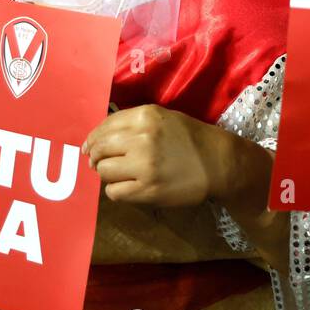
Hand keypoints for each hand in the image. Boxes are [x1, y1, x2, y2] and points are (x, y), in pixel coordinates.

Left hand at [82, 104, 226, 206]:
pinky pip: (114, 192)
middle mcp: (141, 138)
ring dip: (108, 174)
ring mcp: (144, 165)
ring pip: (104, 171)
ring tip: (123, 175)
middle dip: (96, 158)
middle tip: (101, 164)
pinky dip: (118, 191)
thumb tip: (98, 139)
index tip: (89, 148)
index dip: (93, 139)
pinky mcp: (148, 189)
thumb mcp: (163, 118)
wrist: (219, 163)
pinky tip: (130, 187)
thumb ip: (132, 124)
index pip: (104, 127)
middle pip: (99, 149)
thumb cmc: (192, 138)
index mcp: (144, 117)